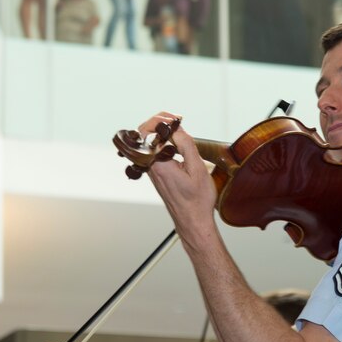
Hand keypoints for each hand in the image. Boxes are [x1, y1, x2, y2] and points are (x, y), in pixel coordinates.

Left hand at [138, 112, 217, 244]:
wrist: (193, 221)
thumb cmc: (197, 201)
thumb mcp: (197, 169)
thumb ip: (186, 145)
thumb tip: (177, 128)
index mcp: (158, 165)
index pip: (146, 133)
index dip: (158, 121)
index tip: (174, 120)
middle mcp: (151, 168)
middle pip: (144, 136)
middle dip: (159, 123)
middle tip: (176, 121)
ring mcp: (153, 172)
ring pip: (149, 145)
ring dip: (162, 133)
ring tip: (178, 129)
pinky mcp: (157, 175)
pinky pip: (155, 153)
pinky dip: (164, 143)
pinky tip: (177, 144)